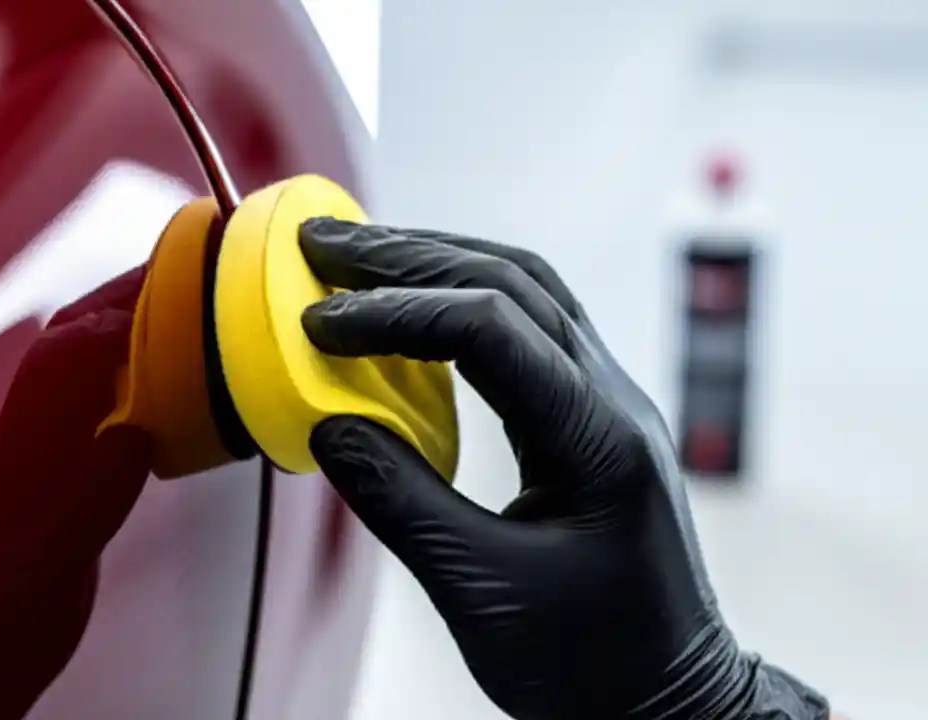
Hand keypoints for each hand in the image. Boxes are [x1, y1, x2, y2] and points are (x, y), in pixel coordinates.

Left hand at [0, 268, 150, 718]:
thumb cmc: (16, 608)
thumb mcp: (61, 553)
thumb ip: (95, 491)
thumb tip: (135, 434)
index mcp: (18, 447)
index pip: (60, 357)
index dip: (110, 321)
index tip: (160, 296)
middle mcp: (23, 435)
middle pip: (63, 342)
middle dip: (112, 301)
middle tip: (170, 275)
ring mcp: (37, 448)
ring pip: (75, 366)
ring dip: (117, 329)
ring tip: (169, 309)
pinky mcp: (58, 468)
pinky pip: (90, 399)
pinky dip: (123, 373)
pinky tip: (154, 381)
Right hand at [299, 219, 828, 719]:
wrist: (666, 699)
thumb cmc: (588, 662)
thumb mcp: (481, 591)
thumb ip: (401, 503)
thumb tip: (328, 427)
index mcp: (596, 437)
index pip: (490, 330)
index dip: (395, 314)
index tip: (318, 324)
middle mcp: (612, 399)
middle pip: (512, 283)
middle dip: (409, 256)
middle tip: (321, 243)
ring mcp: (608, 402)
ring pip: (525, 292)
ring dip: (438, 263)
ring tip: (358, 257)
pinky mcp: (589, 419)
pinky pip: (527, 329)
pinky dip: (459, 302)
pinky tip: (410, 311)